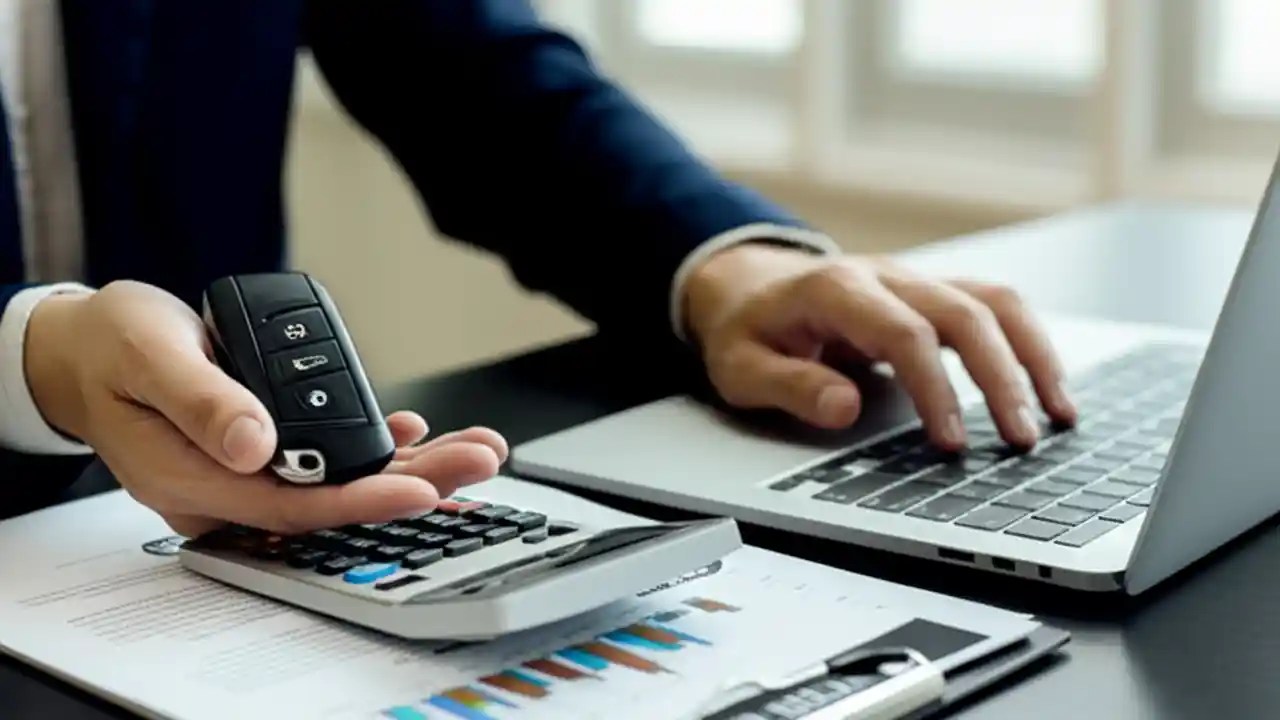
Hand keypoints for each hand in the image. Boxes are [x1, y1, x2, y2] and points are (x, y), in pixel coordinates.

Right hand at [25, 280, 506, 536]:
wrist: (88, 347)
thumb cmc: (111, 347)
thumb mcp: (149, 356)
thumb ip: (201, 401)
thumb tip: (257, 445)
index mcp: (191, 479)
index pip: (291, 505)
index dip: (362, 499)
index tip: (423, 488)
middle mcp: (225, 487)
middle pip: (330, 498)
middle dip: (414, 482)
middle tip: (480, 459)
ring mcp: (244, 474)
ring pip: (337, 481)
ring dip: (409, 466)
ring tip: (473, 448)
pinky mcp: (260, 453)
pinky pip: (324, 461)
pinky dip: (374, 446)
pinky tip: (413, 430)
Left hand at [682, 244, 1076, 450]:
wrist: (748, 287)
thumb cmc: (748, 332)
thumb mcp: (741, 366)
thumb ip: (789, 385)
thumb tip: (843, 409)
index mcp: (836, 290)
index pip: (903, 334)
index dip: (934, 388)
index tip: (950, 442)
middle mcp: (885, 277)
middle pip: (964, 312)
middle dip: (1000, 377)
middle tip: (1019, 440)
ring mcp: (914, 281)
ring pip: (993, 301)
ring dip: (1031, 355)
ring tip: (1059, 414)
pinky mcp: (932, 294)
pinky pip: (994, 308)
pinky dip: (1027, 345)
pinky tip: (1047, 389)